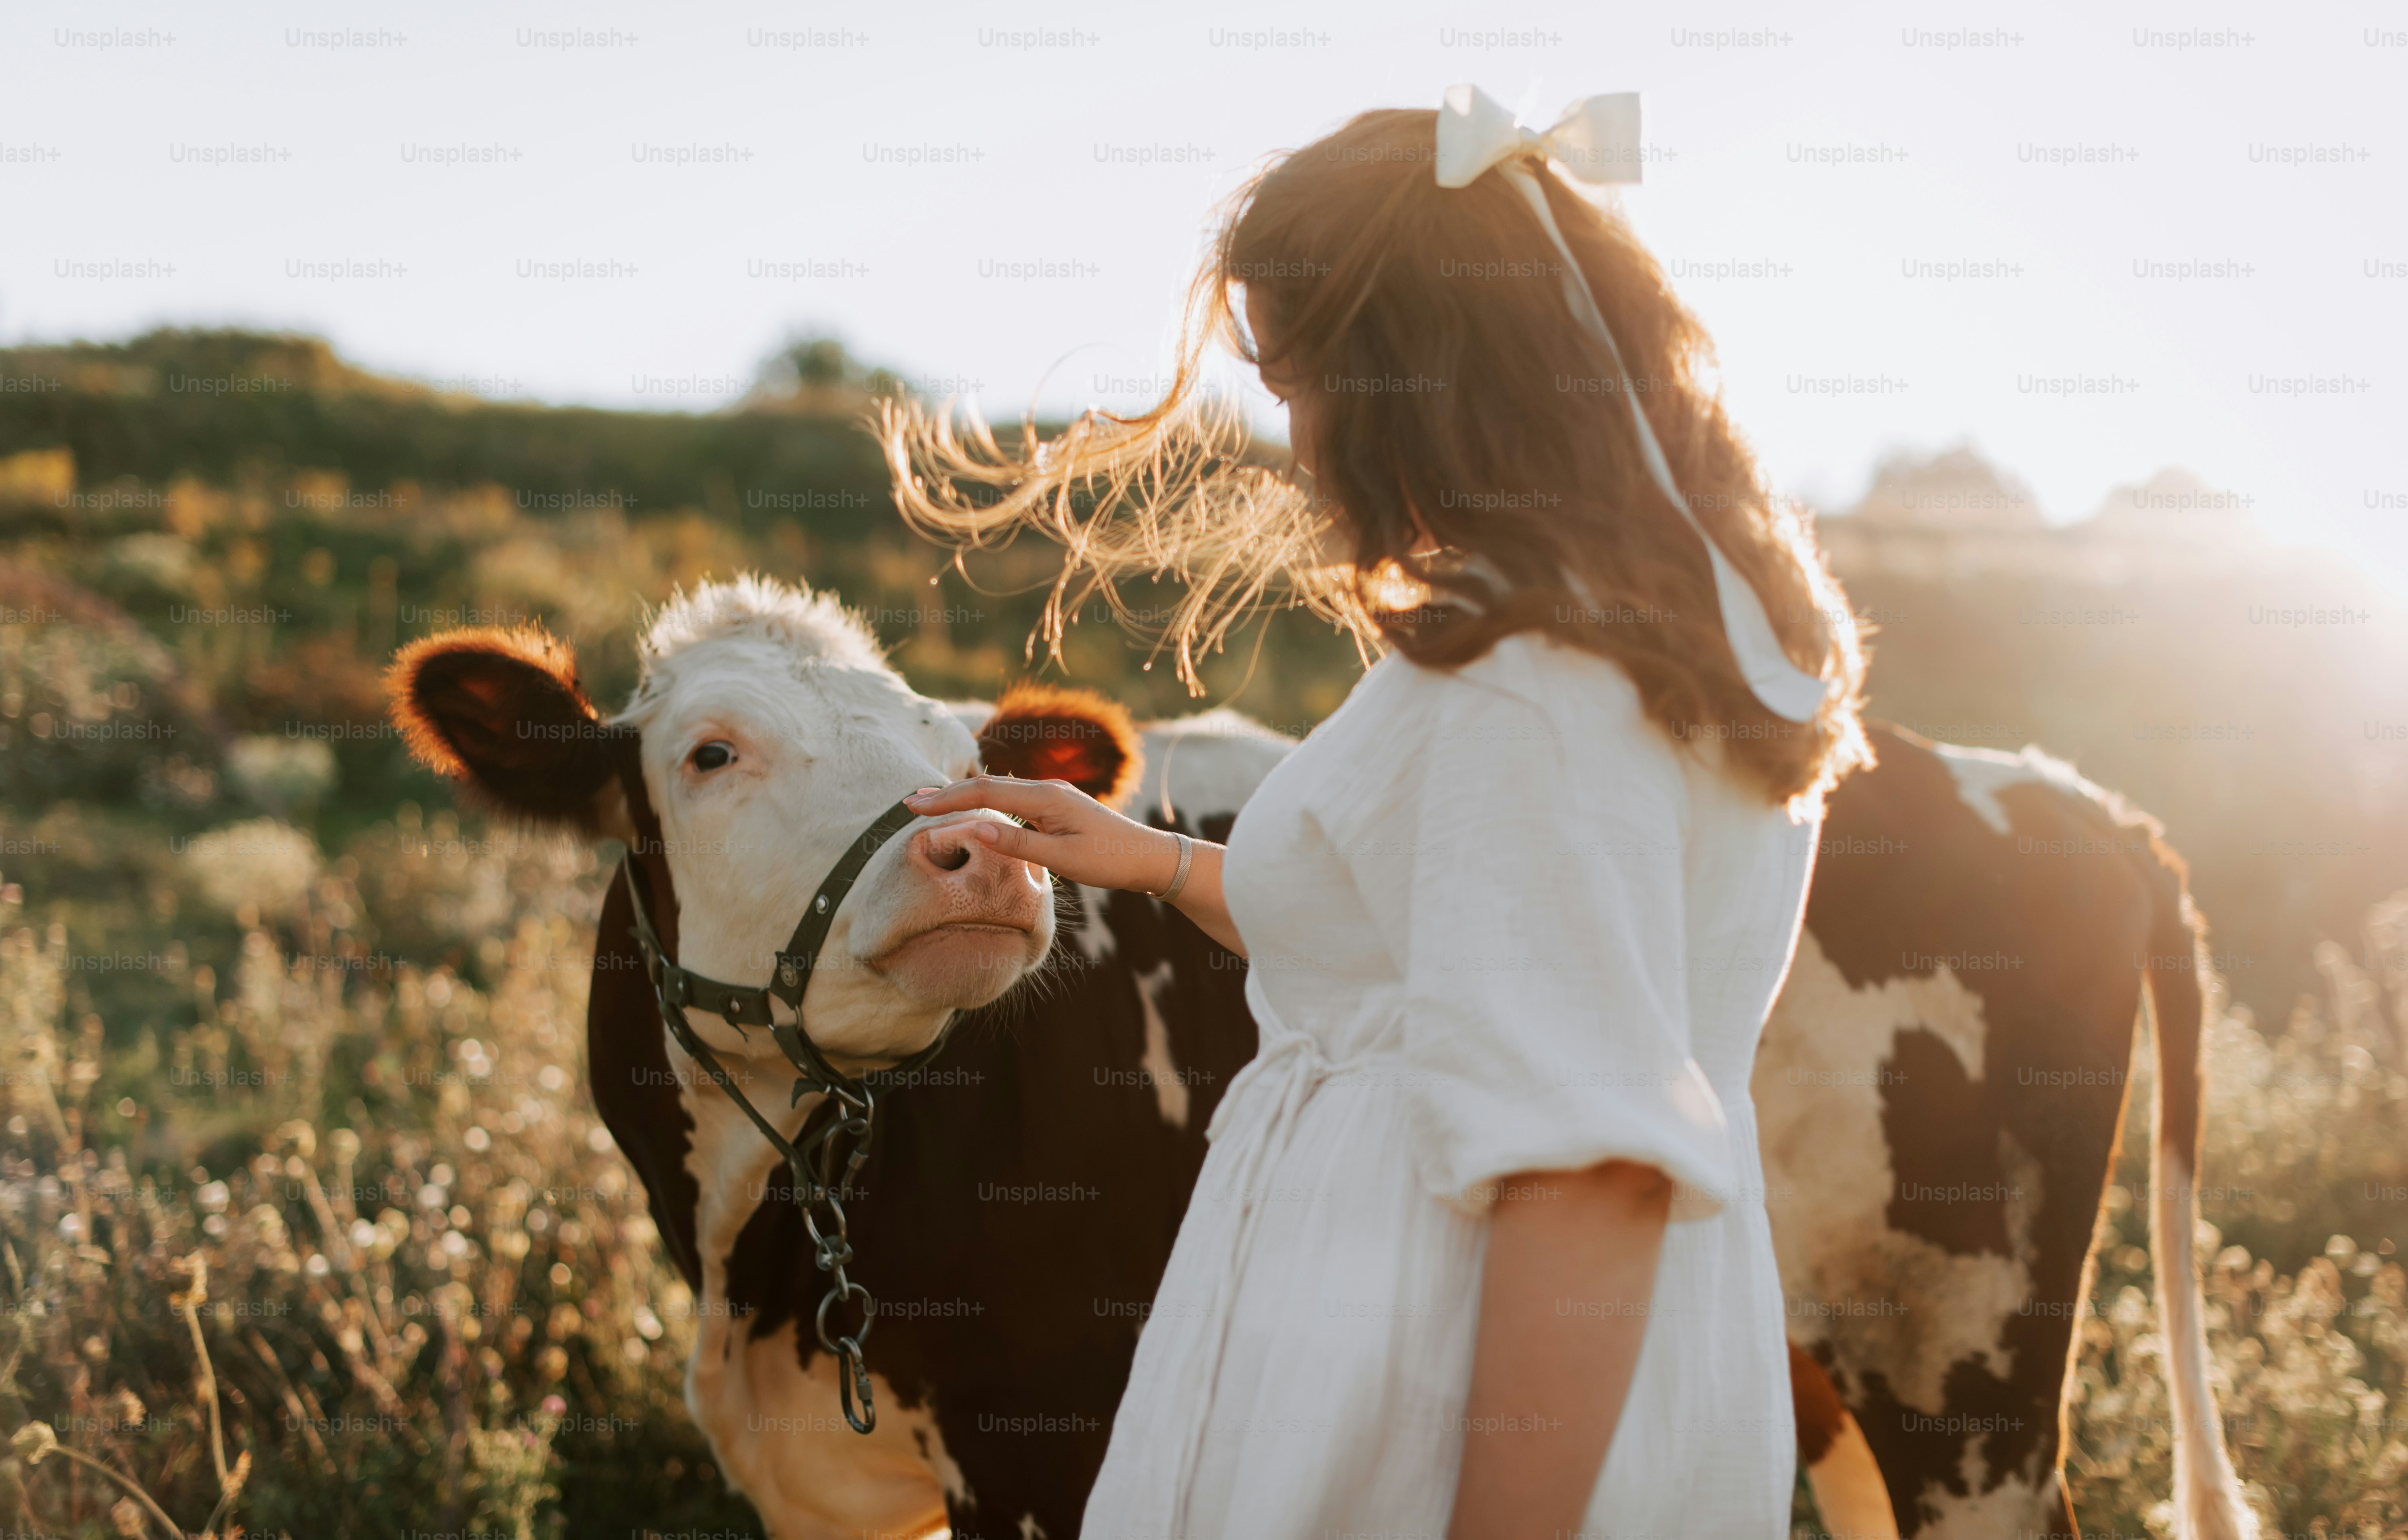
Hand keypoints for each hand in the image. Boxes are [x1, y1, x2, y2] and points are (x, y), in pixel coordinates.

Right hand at [903, 777, 1243, 953]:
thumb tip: (975, 828)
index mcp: (1046, 798)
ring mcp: (1053, 796)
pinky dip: (987, 803)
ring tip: (932, 804)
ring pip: (1000, 791)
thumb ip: (1018, 844)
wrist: (1150, 857)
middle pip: (988, 785)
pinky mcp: (1057, 807)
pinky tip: (974, 811)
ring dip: (966, 797)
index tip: (914, 806)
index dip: (947, 799)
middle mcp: (1047, 790)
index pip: (985, 791)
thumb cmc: (1110, 861)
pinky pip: (1013, 799)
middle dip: (948, 793)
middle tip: (911, 802)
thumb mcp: (1063, 859)